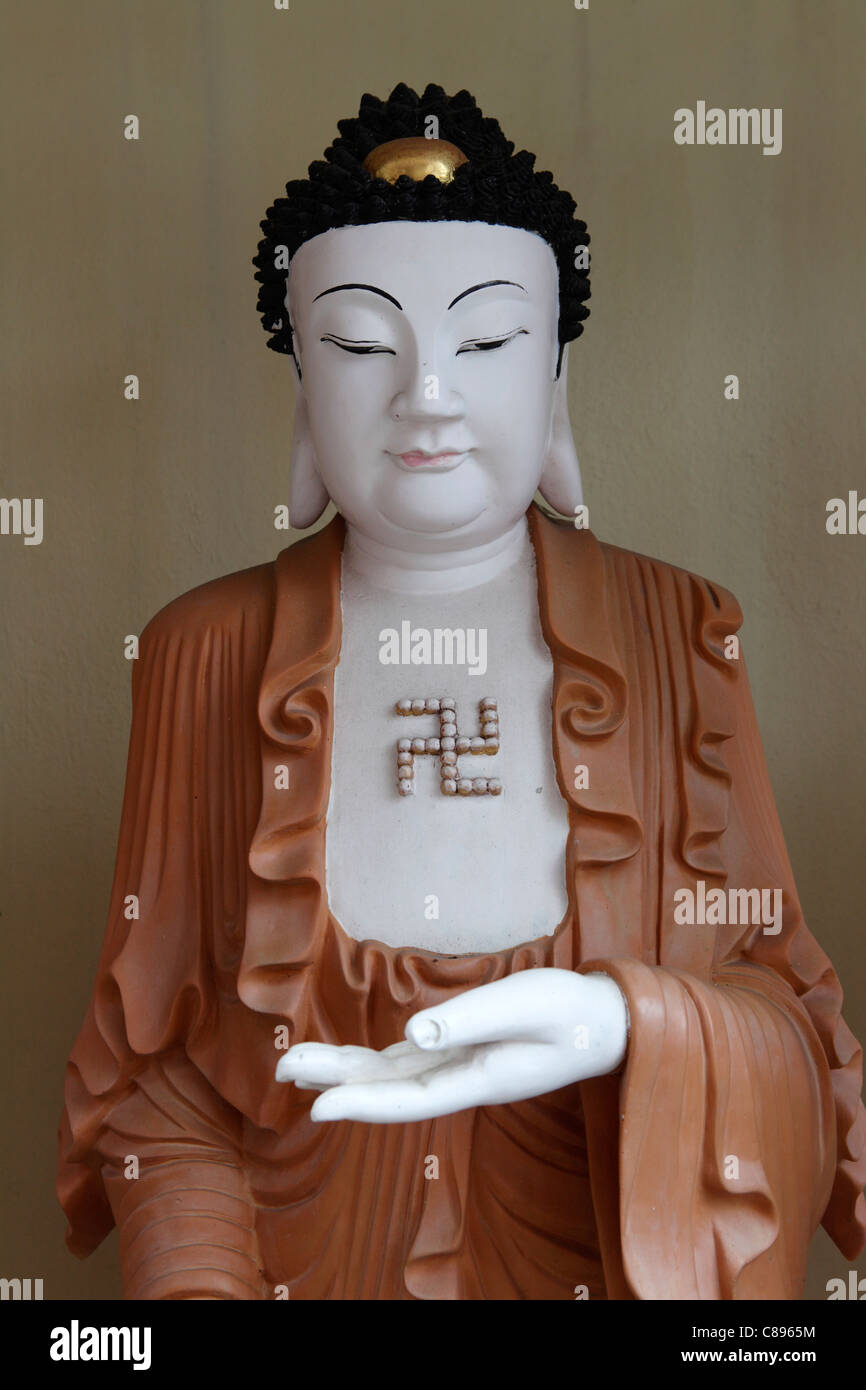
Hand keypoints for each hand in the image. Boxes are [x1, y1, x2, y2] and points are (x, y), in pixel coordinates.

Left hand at [275, 968, 628, 1123]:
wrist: (607, 1021)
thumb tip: (413, 1032)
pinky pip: (410, 1059)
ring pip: (391, 1073)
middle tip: (280, 1070)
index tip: (314, 1107)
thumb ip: (469, 1018)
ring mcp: (462, 1066)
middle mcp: (460, 1078)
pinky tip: (355, 1058)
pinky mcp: (466, 1050)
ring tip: (298, 1062)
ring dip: (345, 1069)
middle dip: (333, 1081)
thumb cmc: (570, 1011)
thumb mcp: (522, 1005)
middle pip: (385, 1087)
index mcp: (475, 1078)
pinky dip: (375, 1059)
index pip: (405, 1098)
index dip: (358, 1103)